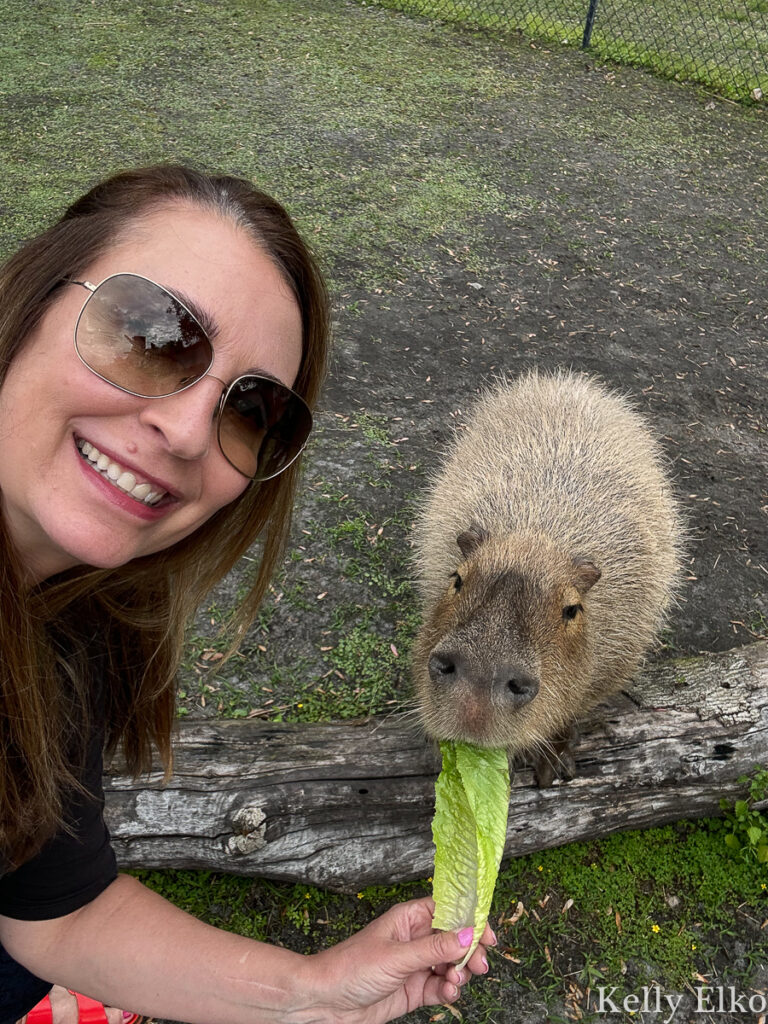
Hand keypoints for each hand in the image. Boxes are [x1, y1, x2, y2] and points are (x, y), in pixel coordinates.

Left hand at [305, 896, 494, 1023]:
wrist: (325, 1001)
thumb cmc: (351, 967)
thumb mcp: (397, 956)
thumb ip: (434, 948)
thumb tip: (467, 934)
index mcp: (408, 919)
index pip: (447, 911)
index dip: (469, 920)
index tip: (488, 935)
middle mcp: (414, 939)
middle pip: (454, 940)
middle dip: (469, 951)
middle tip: (477, 965)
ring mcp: (414, 966)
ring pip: (450, 965)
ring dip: (459, 973)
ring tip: (454, 981)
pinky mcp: (413, 990)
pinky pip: (440, 988)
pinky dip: (449, 991)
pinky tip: (447, 993)